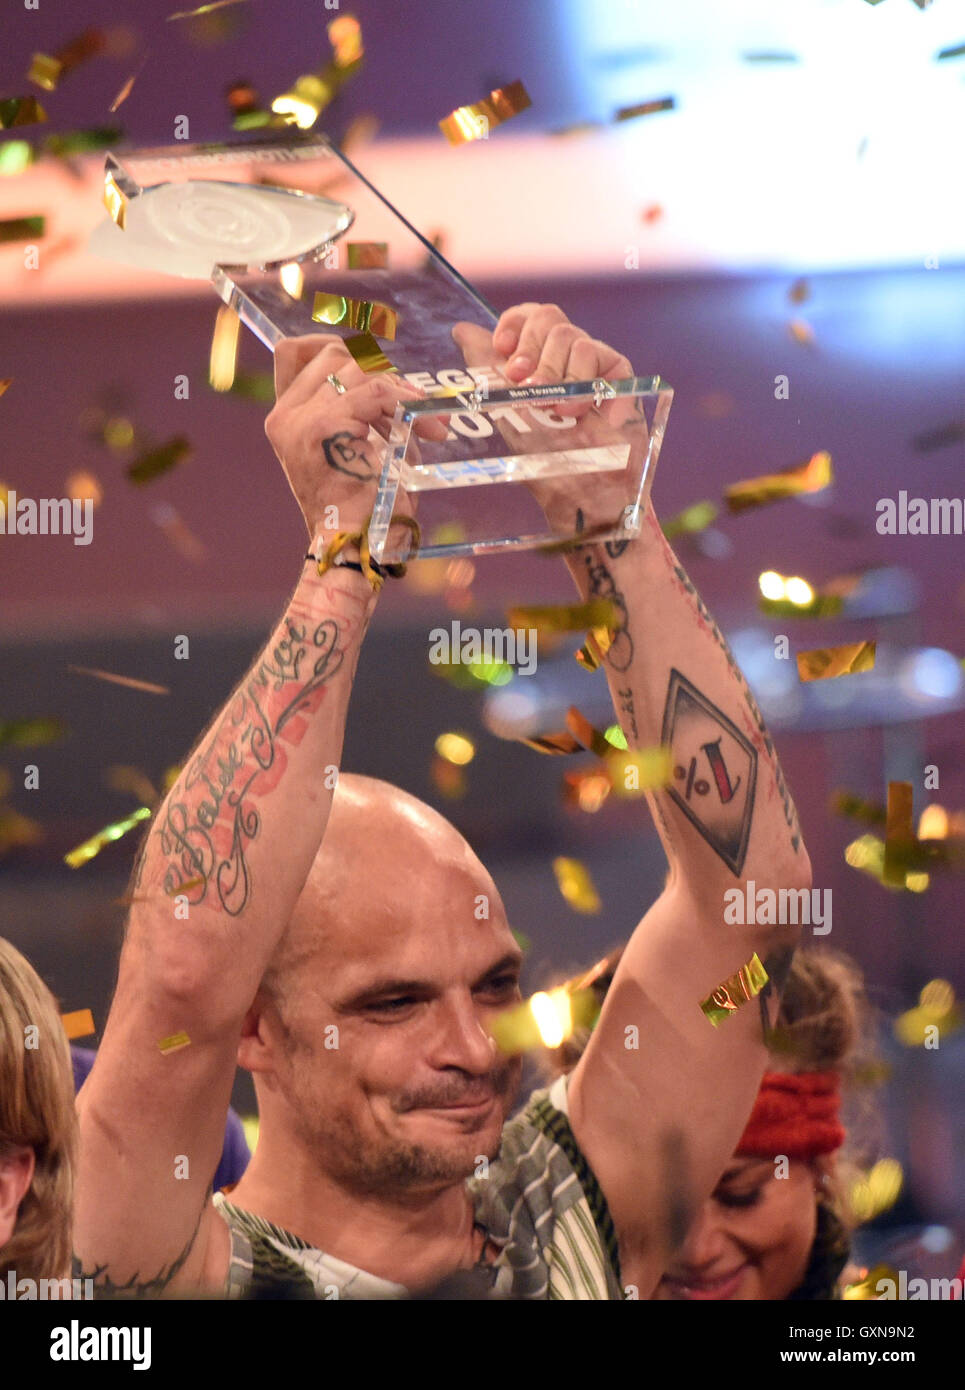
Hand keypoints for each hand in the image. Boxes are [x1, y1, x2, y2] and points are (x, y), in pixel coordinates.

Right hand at [265, 334, 447, 538]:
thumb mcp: (355, 451)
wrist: (357, 550)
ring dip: (400, 393)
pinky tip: (430, 430)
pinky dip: (409, 406)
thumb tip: (389, 374)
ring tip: (424, 425)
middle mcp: (286, 417)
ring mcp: (301, 420)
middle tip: (410, 405)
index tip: (371, 357)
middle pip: (333, 354)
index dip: (331, 342)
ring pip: (358, 370)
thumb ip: (357, 412)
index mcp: (285, 420)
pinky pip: (376, 392)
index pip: (293, 352)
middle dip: (379, 372)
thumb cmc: (364, 510)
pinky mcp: (325, 427)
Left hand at [452, 307, 645, 533]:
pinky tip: (586, 415)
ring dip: (559, 379)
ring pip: (574, 338)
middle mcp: (566, 355)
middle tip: (526, 388)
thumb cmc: (541, 456)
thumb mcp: (503, 409)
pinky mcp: (621, 378)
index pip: (529, 314)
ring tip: (559, 414)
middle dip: (531, 352)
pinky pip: (604, 359)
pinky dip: (590, 388)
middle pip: (550, 317)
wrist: (577, 489)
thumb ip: (484, 367)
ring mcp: (595, 364)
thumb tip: (461, 329)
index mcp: (537, 358)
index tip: (502, 350)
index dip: (514, 324)